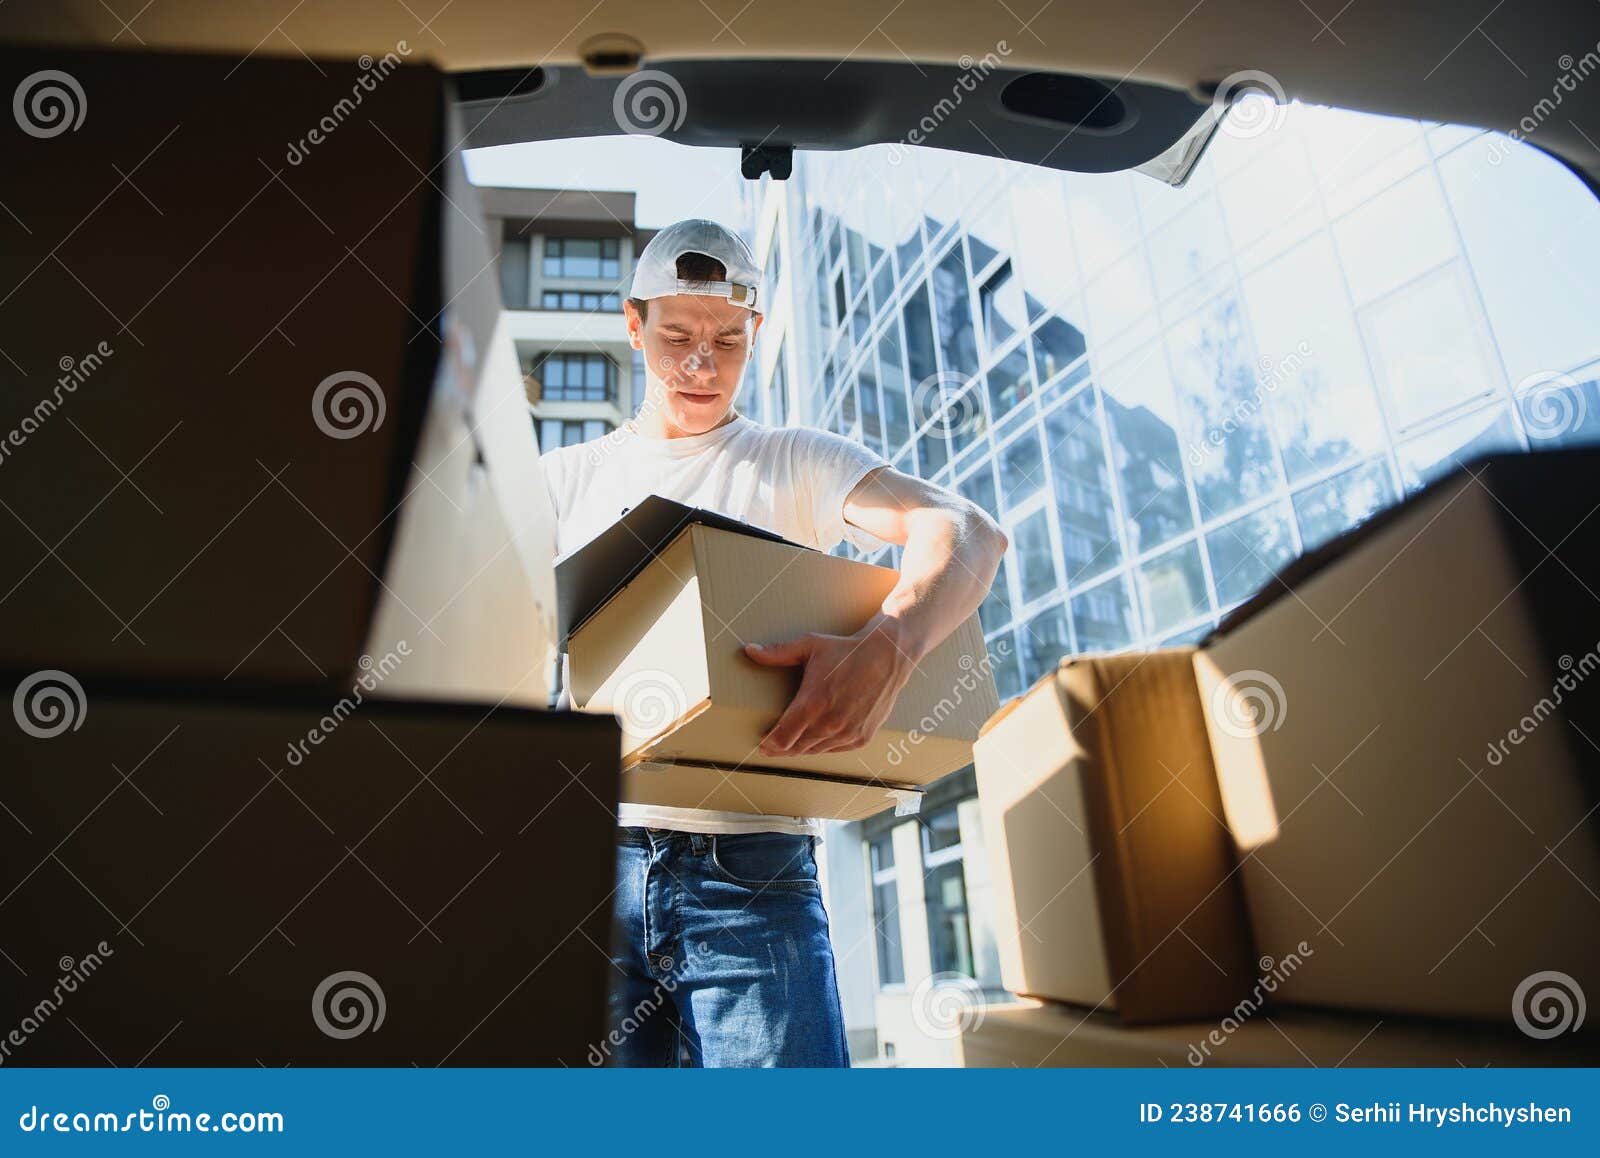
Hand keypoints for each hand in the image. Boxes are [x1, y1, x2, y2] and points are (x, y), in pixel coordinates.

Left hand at [744, 615, 921, 756]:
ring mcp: (847, 733)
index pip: (782, 738)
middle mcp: (830, 723)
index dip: (769, 745)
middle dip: (780, 749)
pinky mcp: (861, 737)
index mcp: (812, 704)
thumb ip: (778, 653)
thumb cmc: (846, 650)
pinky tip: (814, 742)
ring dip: (800, 750)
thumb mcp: (810, 646)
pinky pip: (834, 749)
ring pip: (815, 751)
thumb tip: (749, 650)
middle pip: (796, 748)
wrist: (887, 656)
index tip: (761, 745)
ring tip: (790, 746)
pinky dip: (822, 747)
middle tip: (770, 748)